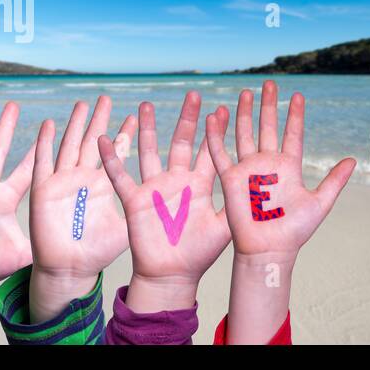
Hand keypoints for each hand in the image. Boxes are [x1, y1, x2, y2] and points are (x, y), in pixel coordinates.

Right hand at [29, 96, 136, 318]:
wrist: (70, 270)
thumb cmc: (99, 253)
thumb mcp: (131, 226)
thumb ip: (150, 210)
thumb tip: (184, 205)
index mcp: (107, 185)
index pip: (119, 152)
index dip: (128, 132)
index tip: (139, 111)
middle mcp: (86, 179)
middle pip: (95, 141)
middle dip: (102, 119)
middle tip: (108, 96)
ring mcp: (65, 182)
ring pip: (71, 145)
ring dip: (76, 125)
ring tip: (83, 104)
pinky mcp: (45, 191)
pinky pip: (43, 162)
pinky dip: (44, 143)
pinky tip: (48, 124)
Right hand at [98, 91, 231, 312]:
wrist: (172, 275)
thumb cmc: (200, 254)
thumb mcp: (224, 227)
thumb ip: (238, 205)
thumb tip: (264, 190)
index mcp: (201, 185)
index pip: (210, 151)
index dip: (215, 131)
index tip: (223, 108)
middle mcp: (178, 181)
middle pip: (181, 143)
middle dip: (187, 119)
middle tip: (193, 94)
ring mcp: (156, 188)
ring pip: (149, 151)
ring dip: (146, 129)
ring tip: (145, 105)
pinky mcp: (136, 201)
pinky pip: (121, 177)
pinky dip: (112, 160)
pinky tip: (104, 140)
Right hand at [204, 80, 355, 257]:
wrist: (269, 250)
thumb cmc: (294, 231)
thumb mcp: (320, 203)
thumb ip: (335, 181)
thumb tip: (353, 160)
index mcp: (289, 167)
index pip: (292, 134)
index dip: (295, 115)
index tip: (298, 95)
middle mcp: (268, 164)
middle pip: (267, 127)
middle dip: (268, 106)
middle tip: (270, 83)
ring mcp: (248, 170)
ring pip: (244, 134)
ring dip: (244, 114)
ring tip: (245, 92)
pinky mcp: (230, 179)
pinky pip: (220, 153)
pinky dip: (216, 135)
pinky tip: (216, 116)